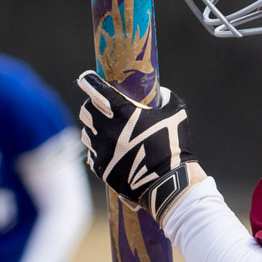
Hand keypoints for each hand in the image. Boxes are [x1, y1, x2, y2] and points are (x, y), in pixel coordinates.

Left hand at [75, 70, 205, 221]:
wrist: (168, 183)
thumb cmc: (174, 145)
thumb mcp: (176, 113)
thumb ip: (166, 98)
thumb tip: (160, 93)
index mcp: (122, 111)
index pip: (95, 89)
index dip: (88, 81)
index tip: (86, 78)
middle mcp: (106, 128)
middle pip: (86, 110)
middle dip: (92, 106)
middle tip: (102, 108)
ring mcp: (101, 149)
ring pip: (87, 132)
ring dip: (94, 129)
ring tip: (108, 132)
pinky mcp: (101, 168)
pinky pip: (92, 153)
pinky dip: (98, 150)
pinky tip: (109, 151)